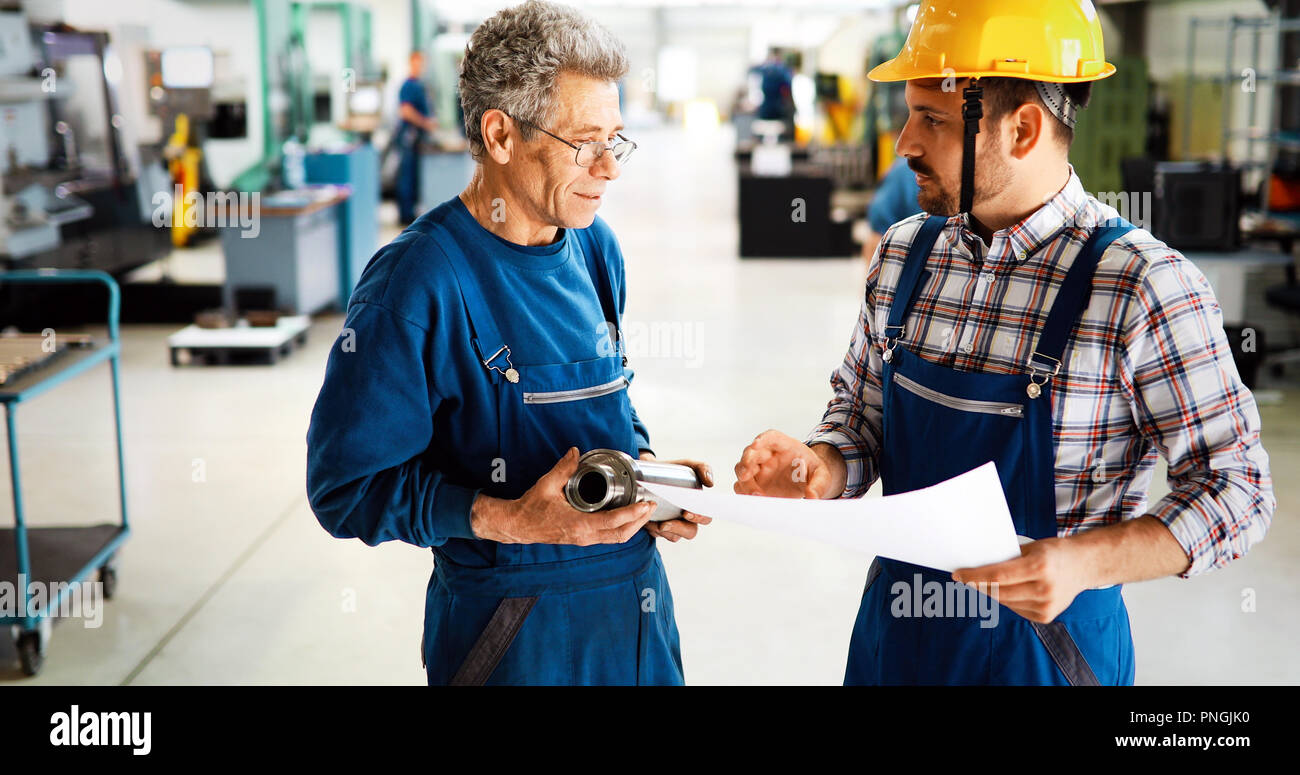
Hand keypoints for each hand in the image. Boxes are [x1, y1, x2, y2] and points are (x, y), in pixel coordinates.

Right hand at [471, 448, 654, 545]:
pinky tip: (627, 516)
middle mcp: (584, 535)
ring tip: (643, 511)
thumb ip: (564, 468)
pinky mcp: (583, 538)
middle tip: (650, 505)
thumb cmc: (531, 507)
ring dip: (633, 525)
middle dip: (639, 521)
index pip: (613, 521)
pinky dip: (622, 527)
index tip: (645, 504)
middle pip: (621, 534)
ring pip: (616, 538)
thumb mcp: (547, 484)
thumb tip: (576, 452)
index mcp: (579, 524)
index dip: (632, 513)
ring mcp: (584, 539)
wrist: (519, 525)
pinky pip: (608, 536)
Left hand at [640, 453, 713, 541]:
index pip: (705, 518)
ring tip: (651, 520)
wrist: (647, 473)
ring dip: (662, 530)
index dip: (699, 518)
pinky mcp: (659, 529)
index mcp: (697, 506)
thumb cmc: (671, 470)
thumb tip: (710, 483)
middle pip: (690, 532)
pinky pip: (658, 536)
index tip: (686, 513)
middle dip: (678, 529)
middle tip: (664, 524)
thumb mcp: (687, 464)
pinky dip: (652, 530)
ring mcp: (674, 526)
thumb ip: (702, 468)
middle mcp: (688, 519)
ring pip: (673, 536)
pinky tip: (646, 521)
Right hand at [733, 430, 837, 498]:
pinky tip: (751, 500)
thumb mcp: (821, 476)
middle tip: (746, 475)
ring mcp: (758, 468)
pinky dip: (743, 492)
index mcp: (784, 445)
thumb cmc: (811, 472)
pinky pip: (742, 485)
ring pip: (741, 469)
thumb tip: (813, 496)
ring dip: (744, 481)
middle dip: (746, 462)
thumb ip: (818, 484)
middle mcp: (767, 455)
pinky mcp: (754, 483)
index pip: (771, 437)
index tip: (756, 444)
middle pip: (751, 452)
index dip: (762, 439)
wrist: (807, 482)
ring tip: (756, 495)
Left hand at [951, 537, 1089, 622]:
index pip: (997, 576)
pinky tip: (1008, 590)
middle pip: (998, 592)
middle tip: (963, 578)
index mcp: (1039, 567)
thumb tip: (977, 566)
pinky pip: (1015, 608)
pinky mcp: (1046, 617)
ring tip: (983, 582)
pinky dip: (1007, 599)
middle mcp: (1044, 589)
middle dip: (977, 585)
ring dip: (991, 592)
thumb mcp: (1032, 547)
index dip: (974, 577)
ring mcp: (1046, 606)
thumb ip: (1008, 558)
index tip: (957, 574)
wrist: (1084, 566)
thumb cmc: (1054, 552)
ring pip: (1004, 602)